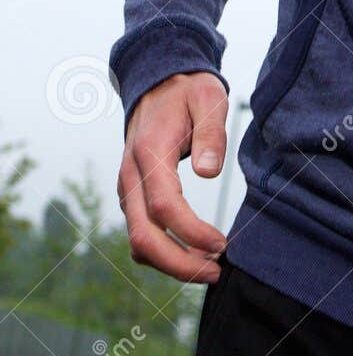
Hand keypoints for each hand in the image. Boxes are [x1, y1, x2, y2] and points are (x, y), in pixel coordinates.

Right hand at [117, 72, 228, 283]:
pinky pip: (141, 234)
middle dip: (179, 264)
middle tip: (216, 272)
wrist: (157, 83)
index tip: (221, 245)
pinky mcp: (132, 196)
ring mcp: (127, 189)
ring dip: (171, 264)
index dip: (191, 232)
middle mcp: (130, 176)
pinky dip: (163, 253)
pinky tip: (193, 254)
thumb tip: (209, 171)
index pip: (164, 205)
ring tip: (210, 268)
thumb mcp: (207, 98)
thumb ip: (210, 133)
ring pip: (139, 242)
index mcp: (149, 152)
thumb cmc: (187, 92)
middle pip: (144, 237)